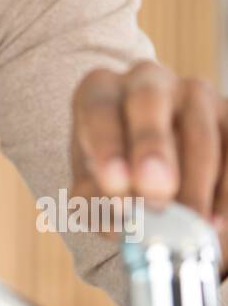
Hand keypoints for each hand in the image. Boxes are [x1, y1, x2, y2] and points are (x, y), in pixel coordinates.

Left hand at [71, 60, 227, 273]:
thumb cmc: (115, 169)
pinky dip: (224, 190)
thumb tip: (117, 222)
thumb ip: (95, 199)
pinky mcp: (227, 114)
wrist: (152, 158)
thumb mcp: (92, 181)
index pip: (100, 109)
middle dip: (151, 146)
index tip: (114, 183)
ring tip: (187, 225)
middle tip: (156, 191)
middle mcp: (146, 80)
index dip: (107, 145)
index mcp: (102, 89)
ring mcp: (193, 93)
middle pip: (149, 101)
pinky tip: (214, 221)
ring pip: (199, 133)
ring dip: (194, 184)